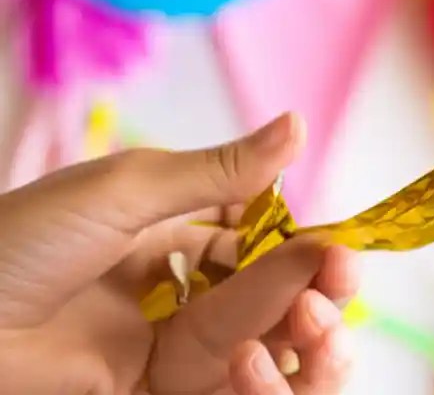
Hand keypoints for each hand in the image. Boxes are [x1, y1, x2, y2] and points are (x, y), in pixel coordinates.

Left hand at [0, 114, 358, 394]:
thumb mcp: (126, 190)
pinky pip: (221, 388)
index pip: (255, 240)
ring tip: (318, 316)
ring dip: (297, 332)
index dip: (300, 242)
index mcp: (164, 236)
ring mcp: (160, 351)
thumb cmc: (17, 243)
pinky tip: (266, 355)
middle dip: (311, 289)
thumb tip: (298, 125)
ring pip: (256, 344)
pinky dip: (259, 379)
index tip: (337, 242)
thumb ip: (219, 170)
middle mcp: (170, 294)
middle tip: (340, 277)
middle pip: (265, 297)